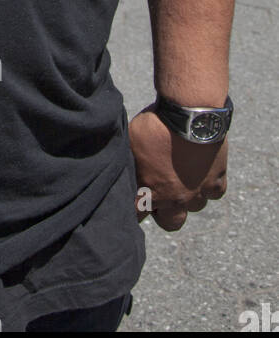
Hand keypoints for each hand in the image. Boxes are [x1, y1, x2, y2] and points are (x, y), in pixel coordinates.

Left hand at [129, 107, 227, 231]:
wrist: (190, 114)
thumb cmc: (155, 125)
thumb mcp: (131, 143)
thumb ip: (130, 164)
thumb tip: (122, 169)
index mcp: (150, 192)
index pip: (136, 215)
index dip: (132, 208)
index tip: (131, 201)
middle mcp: (175, 199)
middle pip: (169, 223)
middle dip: (162, 212)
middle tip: (158, 193)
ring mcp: (198, 192)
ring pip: (194, 208)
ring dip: (187, 196)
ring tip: (181, 177)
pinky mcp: (217, 180)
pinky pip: (214, 193)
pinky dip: (209, 185)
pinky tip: (201, 172)